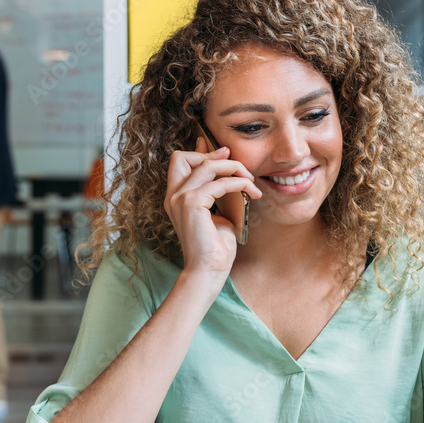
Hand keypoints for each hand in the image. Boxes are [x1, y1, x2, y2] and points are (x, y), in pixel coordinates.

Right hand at [163, 136, 260, 280]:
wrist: (208, 270)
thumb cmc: (214, 247)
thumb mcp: (216, 212)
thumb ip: (217, 191)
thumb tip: (227, 172)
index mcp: (175, 197)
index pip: (179, 161)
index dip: (201, 152)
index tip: (225, 152)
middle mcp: (173, 196)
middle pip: (183, 156)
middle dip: (213, 155)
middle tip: (238, 167)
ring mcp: (179, 198)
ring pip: (206, 165)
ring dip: (233, 168)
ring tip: (250, 180)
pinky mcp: (191, 203)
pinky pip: (220, 182)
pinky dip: (239, 184)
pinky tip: (250, 193)